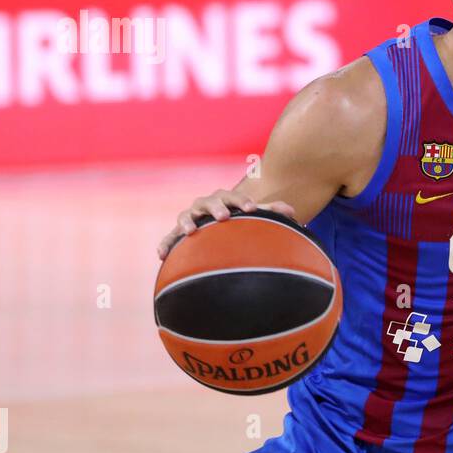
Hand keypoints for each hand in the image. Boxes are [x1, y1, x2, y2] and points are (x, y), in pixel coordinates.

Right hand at [157, 190, 296, 259]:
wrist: (218, 223)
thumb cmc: (239, 219)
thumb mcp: (254, 215)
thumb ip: (271, 212)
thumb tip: (291, 212)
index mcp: (226, 199)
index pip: (234, 197)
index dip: (242, 201)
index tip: (251, 209)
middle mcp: (206, 205)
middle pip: (209, 201)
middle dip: (216, 207)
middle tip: (224, 216)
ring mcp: (191, 217)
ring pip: (185, 215)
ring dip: (187, 221)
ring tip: (191, 231)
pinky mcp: (178, 233)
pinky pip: (169, 238)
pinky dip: (165, 244)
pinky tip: (162, 255)